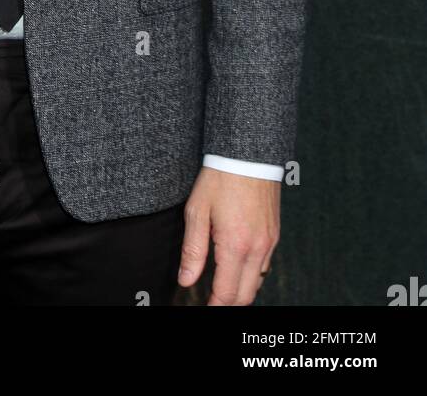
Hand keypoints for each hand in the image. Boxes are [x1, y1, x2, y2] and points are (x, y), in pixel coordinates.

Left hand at [178, 166, 279, 304]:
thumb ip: (192, 250)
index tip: (202, 307)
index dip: (213, 306)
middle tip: (210, 302)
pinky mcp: (274, 234)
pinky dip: (252, 275)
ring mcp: (269, 242)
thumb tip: (186, 280)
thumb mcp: (197, 211)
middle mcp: (257, 249)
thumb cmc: (220, 178)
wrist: (248, 154)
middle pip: (245, 296)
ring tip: (221, 287)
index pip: (226, 293)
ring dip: (241, 291)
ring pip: (258, 282)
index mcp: (236, 246)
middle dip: (227, 304)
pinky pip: (265, 266)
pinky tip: (237, 267)